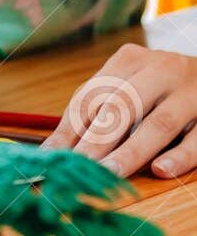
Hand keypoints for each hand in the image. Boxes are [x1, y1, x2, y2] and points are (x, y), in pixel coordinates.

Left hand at [44, 42, 196, 178]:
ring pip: (158, 124)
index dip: (70, 130)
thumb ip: (97, 112)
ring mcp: (191, 93)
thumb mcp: (130, 85)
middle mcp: (161, 70)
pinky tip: (159, 171)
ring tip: (108, 174)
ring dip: (131, 152)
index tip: (52, 160)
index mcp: (130, 60)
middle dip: (96, 141)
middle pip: (122, 107)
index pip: (92, 96)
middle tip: (77, 170)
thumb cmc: (161, 88)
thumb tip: (55, 150)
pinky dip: (179, 157)